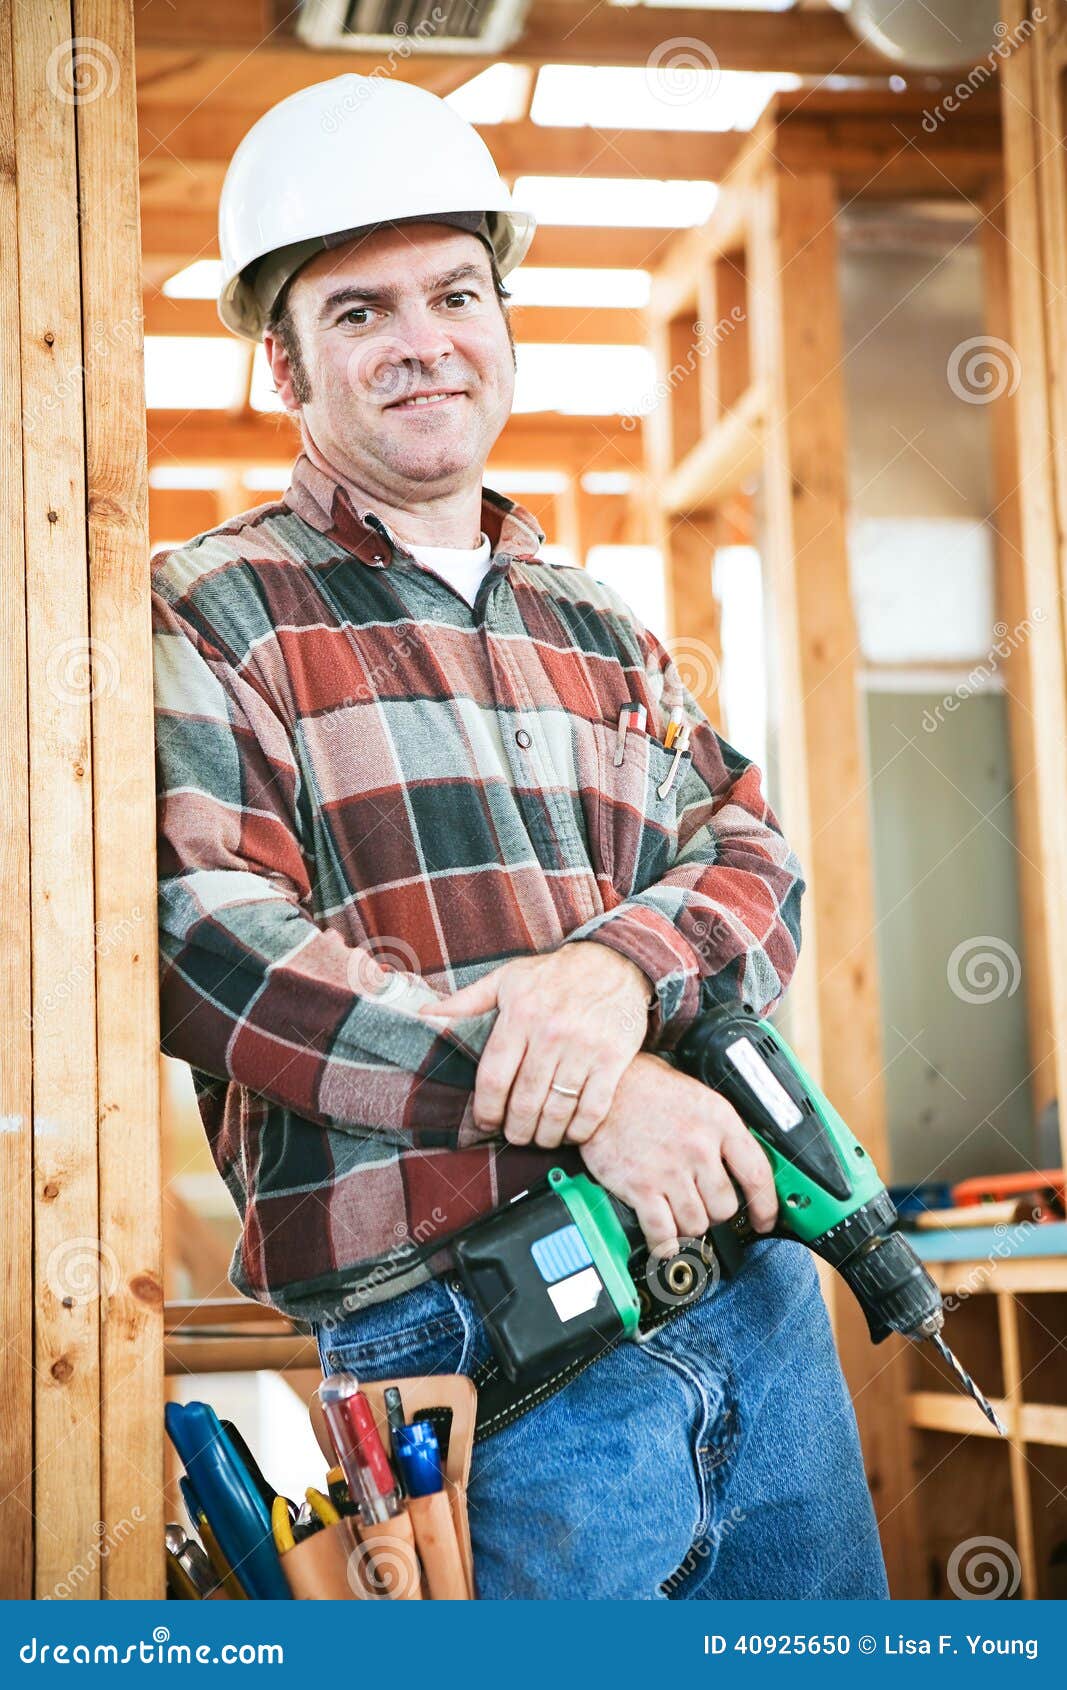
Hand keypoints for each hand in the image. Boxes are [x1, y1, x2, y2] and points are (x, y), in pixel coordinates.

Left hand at [420, 943, 652, 1146]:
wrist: (614, 961)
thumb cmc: (553, 975)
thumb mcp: (506, 979)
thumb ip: (465, 1002)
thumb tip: (422, 1017)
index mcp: (520, 1014)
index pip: (494, 1078)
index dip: (487, 1110)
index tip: (487, 1122)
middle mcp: (551, 1032)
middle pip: (525, 1101)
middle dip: (516, 1129)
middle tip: (515, 1135)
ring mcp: (584, 1047)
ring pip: (557, 1111)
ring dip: (545, 1136)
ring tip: (539, 1138)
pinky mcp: (614, 1058)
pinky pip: (593, 1109)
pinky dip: (579, 1130)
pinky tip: (570, 1132)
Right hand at [578, 1053, 777, 1256]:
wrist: (603, 1086)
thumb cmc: (645, 1086)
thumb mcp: (696, 1095)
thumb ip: (719, 1129)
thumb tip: (736, 1163)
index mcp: (719, 1121)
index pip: (757, 1174)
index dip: (766, 1206)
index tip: (764, 1221)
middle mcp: (698, 1147)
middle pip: (725, 1206)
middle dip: (715, 1213)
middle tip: (704, 1207)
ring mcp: (669, 1170)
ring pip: (696, 1223)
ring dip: (689, 1226)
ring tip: (679, 1214)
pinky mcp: (640, 1186)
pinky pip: (662, 1232)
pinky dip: (665, 1243)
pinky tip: (664, 1241)